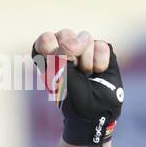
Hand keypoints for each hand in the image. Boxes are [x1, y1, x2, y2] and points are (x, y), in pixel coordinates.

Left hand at [32, 29, 122, 146]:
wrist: (98, 112)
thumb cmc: (75, 101)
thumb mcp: (63, 81)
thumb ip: (62, 58)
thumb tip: (74, 40)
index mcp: (49, 60)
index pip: (44, 41)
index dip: (48, 46)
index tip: (52, 59)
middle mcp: (65, 51)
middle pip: (64, 34)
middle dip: (69, 54)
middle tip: (72, 71)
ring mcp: (84, 49)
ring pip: (84, 38)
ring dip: (85, 61)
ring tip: (86, 75)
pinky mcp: (101, 49)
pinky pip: (100, 46)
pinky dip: (99, 62)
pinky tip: (98, 73)